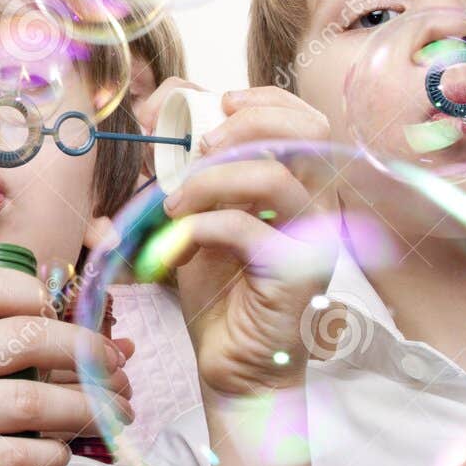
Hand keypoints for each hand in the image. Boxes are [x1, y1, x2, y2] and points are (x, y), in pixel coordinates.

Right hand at [0, 266, 127, 465]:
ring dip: (87, 408)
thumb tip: (82, 331)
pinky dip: (55, 454)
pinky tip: (65, 453)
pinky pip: (17, 455)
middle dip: (86, 351)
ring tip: (114, 413)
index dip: (40, 293)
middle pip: (22, 340)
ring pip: (30, 401)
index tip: (72, 313)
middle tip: (117, 366)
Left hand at [153, 85, 335, 395]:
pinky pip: (246, 230)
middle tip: (200, 147)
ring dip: (212, 180)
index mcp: (299, 184)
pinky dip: (200, 227)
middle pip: (307, 130)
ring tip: (173, 202)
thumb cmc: (219, 295)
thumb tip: (148, 127)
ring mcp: (313, 239)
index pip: (300, 116)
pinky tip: (177, 244)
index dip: (254, 99)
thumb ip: (185, 177)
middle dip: (245, 123)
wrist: (233, 365)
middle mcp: (317, 205)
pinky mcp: (296, 274)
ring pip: (276, 177)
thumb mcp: (196, 222)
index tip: (208, 107)